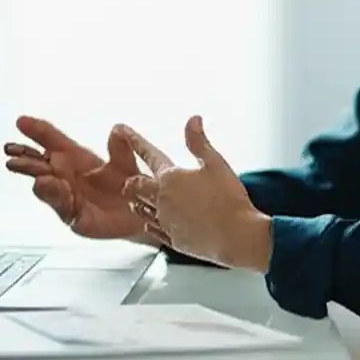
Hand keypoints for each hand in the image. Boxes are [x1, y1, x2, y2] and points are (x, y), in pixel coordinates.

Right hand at [3, 116, 150, 240]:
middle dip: (26, 160)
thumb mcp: (127, 162)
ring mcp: (69, 198)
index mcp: (75, 158)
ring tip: (38, 179)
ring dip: (42, 183)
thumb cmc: (129, 184)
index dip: (37, 131)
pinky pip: (66, 210)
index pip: (52, 141)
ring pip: (48, 189)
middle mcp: (67, 176)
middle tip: (13, 155)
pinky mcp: (77, 219)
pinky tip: (57, 198)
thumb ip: (121, 148)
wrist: (144, 213)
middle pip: (40, 165)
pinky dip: (60, 201)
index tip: (21, 121)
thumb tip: (117, 130)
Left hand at [121, 116, 271, 270]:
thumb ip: (199, 142)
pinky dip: (150, 225)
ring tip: (136, 201)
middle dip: (131, 182)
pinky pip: (154, 231)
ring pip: (142, 211)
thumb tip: (192, 119)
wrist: (236, 237)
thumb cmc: (229, 199)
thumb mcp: (216, 163)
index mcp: (171, 179)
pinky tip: (151, 224)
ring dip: (138, 203)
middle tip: (129, 181)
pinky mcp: (174, 240)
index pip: (148, 156)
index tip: (123, 132)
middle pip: (136, 188)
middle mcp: (163, 200)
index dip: (135, 142)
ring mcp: (166, 222)